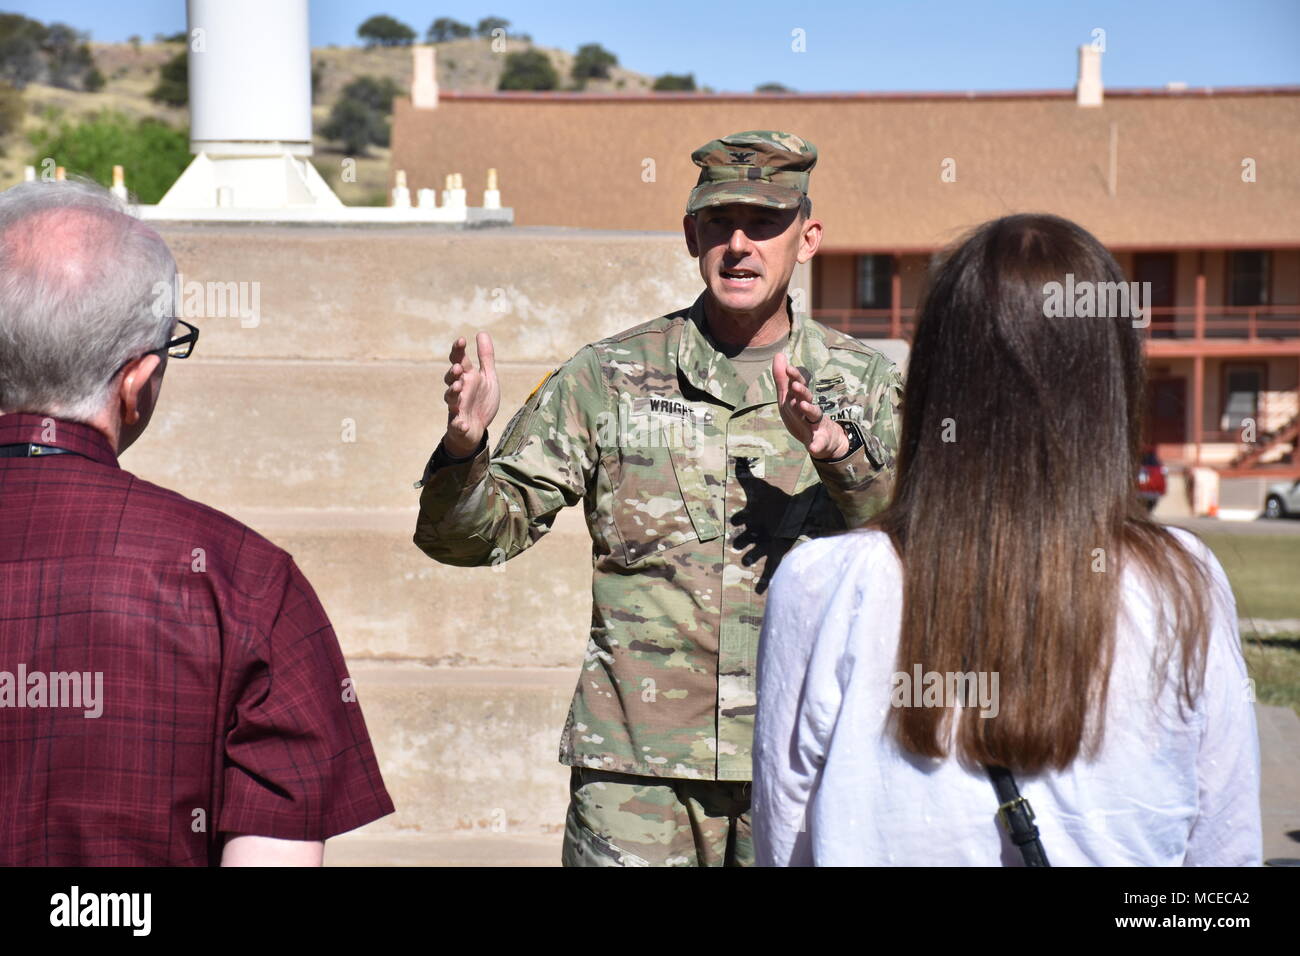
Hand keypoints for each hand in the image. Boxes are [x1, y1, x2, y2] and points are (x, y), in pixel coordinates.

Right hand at [442, 332, 499, 457]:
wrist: (477, 429)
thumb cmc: (480, 401)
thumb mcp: (487, 378)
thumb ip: (485, 357)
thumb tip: (481, 332)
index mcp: (467, 378)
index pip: (459, 361)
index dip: (458, 351)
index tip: (462, 340)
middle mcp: (459, 391)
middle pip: (451, 379)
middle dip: (453, 373)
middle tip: (458, 368)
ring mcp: (457, 408)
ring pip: (450, 400)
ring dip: (452, 393)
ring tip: (458, 387)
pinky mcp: (458, 425)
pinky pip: (456, 425)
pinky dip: (458, 425)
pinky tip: (462, 424)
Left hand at [773, 352, 848, 460]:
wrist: (826, 440)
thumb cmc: (803, 417)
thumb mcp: (789, 400)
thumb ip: (783, 380)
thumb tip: (779, 354)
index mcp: (801, 400)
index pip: (798, 386)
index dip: (794, 378)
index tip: (788, 368)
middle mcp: (810, 409)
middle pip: (806, 398)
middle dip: (801, 391)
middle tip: (795, 385)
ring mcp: (817, 424)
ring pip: (814, 415)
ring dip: (809, 410)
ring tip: (802, 405)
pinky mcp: (820, 440)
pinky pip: (819, 443)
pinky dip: (817, 445)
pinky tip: (813, 448)